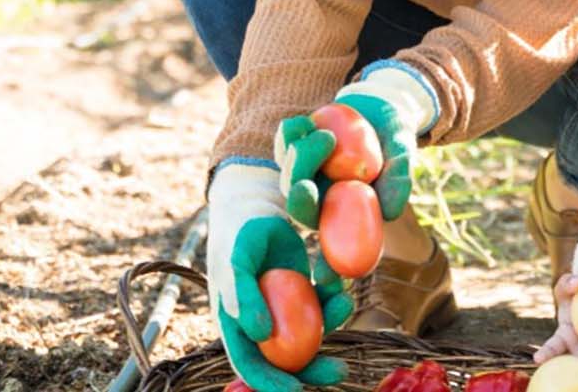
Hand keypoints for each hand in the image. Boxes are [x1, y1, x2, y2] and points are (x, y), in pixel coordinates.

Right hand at [207, 164, 352, 391]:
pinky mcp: (302, 293)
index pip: (248, 365)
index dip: (270, 382)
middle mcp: (258, 323)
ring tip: (344, 302)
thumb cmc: (239, 234)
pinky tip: (341, 289)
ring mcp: (282, 310)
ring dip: (330, 326)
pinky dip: (333, 303)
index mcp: (233, 324)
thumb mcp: (236, 262)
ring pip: (309, 335)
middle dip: (312, 370)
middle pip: (284, 360)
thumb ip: (244, 297)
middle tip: (340, 371)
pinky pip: (321, 309)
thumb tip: (262, 336)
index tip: (296, 389)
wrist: (256, 204)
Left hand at [276, 63, 436, 227]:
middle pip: (292, 192)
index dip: (303, 208)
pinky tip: (306, 123)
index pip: (314, 218)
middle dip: (297, 173)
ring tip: (327, 134)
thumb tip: (390, 212)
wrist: (382, 111)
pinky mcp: (297, 145)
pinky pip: (283, 141)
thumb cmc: (394, 140)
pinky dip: (290, 132)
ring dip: (299, 151)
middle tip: (317, 152)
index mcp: (338, 205)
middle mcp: (316, 191)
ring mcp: (304, 167)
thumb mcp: (401, 156)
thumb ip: (398, 182)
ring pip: (286, 167)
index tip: (305, 188)